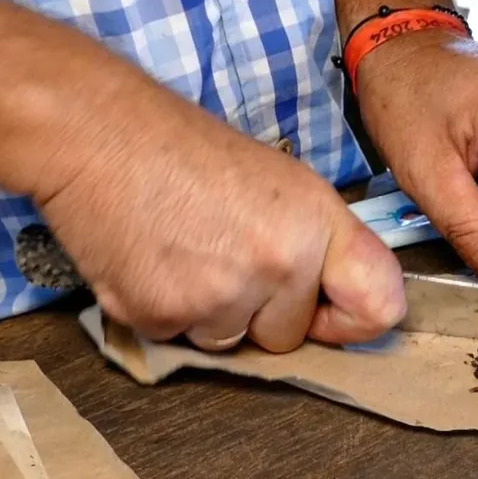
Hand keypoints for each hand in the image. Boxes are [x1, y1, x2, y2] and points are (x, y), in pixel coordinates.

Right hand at [33, 92, 405, 352]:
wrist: (97, 134)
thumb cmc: (186, 151)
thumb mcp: (281, 184)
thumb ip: (318, 245)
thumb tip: (338, 302)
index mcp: (317, 224)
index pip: (380, 306)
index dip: (352, 321)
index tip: (326, 314)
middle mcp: (280, 263)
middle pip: (287, 337)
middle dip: (258, 312)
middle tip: (221, 253)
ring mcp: (220, 295)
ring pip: (230, 343)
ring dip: (209, 312)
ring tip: (184, 249)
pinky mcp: (163, 316)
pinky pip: (179, 339)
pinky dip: (164, 310)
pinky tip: (152, 260)